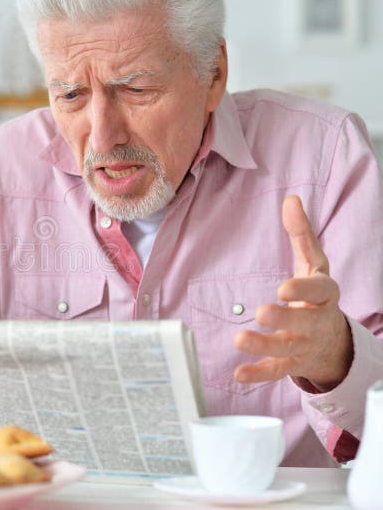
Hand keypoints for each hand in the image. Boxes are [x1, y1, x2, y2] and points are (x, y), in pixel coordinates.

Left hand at [234, 195, 352, 389]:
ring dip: (264, 345)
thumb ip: (301, 234)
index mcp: (324, 294)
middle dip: (284, 319)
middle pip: (304, 322)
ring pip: (287, 348)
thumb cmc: (316, 295)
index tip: (283, 288)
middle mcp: (317, 321)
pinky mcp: (292, 364)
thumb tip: (290, 199)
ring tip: (239, 340)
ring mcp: (305, 345)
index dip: (303, 290)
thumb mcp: (313, 264)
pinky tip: (239, 373)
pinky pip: (276, 371)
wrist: (332, 341)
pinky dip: (258, 373)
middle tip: (261, 313)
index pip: (319, 290)